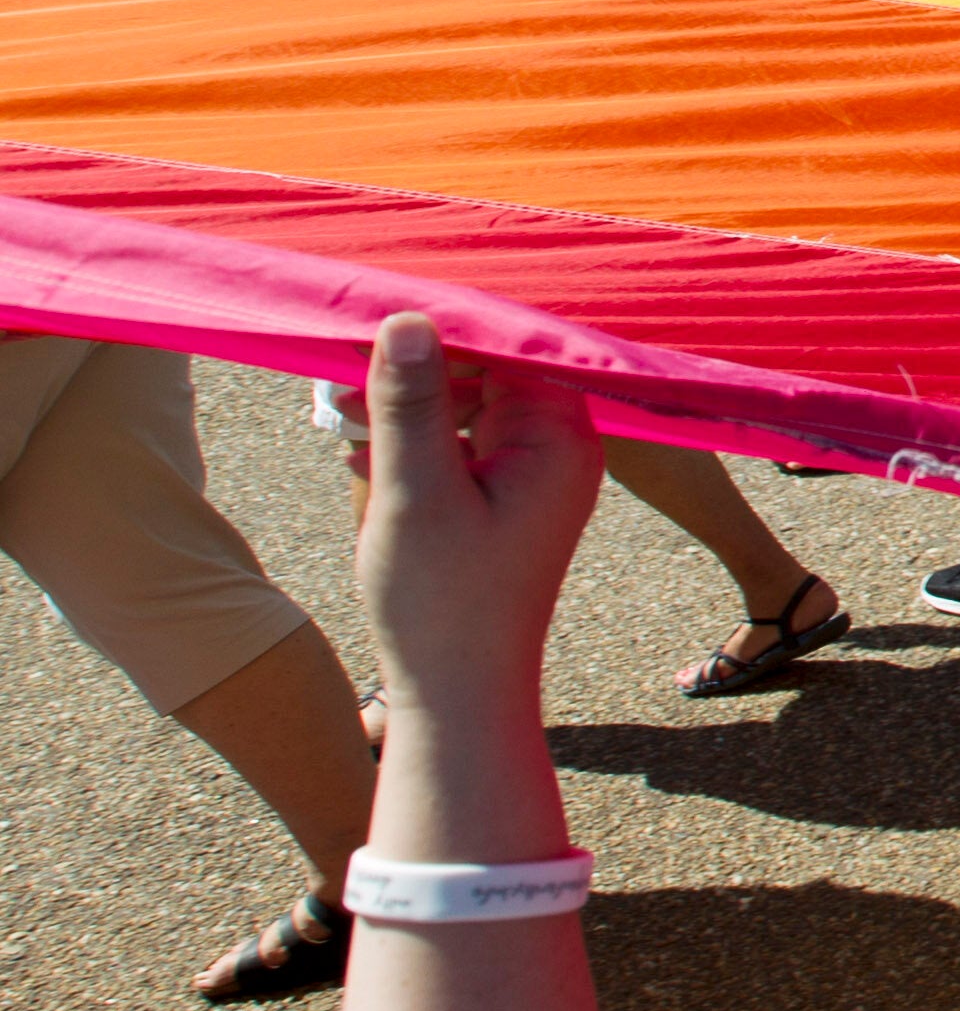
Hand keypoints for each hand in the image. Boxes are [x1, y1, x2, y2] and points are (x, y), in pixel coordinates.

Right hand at [349, 311, 601, 732]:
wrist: (460, 695)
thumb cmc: (443, 603)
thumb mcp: (415, 491)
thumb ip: (411, 402)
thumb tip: (407, 319)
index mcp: (560, 436)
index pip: (508, 347)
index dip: (443, 328)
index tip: (379, 315)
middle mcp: (561, 446)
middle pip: (487, 373)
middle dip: (417, 373)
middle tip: (346, 386)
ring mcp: (537, 472)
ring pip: (468, 407)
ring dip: (408, 410)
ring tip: (347, 425)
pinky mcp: (509, 496)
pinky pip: (464, 444)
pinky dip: (416, 445)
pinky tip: (361, 459)